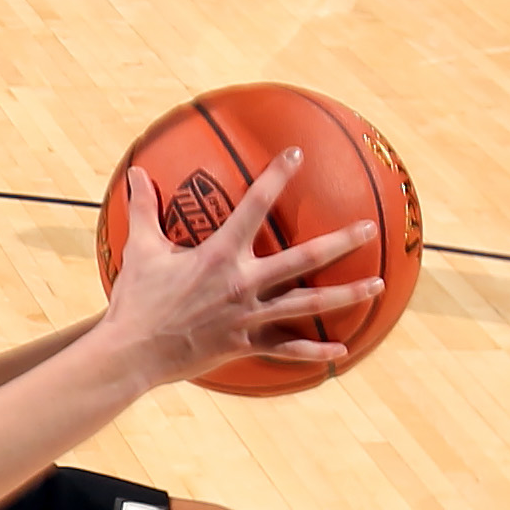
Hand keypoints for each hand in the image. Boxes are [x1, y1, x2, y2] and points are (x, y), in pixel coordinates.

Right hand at [100, 152, 382, 385]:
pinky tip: (343, 351)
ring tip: (378, 284)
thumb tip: (136, 173)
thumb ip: (143, 210)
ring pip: (307, 304)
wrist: (131, 354)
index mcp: (220, 255)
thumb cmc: (135, 302)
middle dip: (340, 241)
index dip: (276, 177)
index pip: (254, 206)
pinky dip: (315, 351)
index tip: (296, 155)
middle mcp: (243, 283)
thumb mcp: (139, 251)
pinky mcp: (244, 344)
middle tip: (369, 228)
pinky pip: (286, 349)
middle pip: (303, 259)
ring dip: (346, 294)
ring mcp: (248, 316)